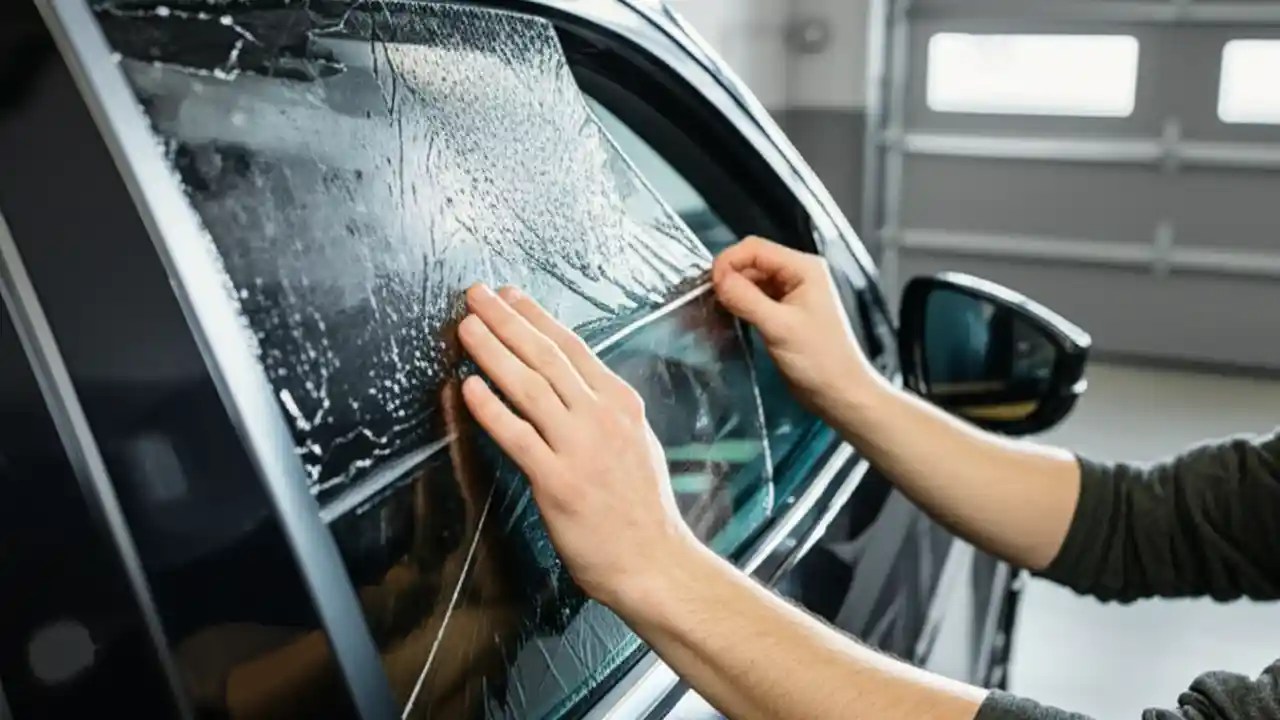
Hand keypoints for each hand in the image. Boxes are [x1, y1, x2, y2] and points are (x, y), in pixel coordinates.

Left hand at [456, 284, 697, 609]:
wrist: (655, 563)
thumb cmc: (643, 509)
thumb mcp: (637, 442)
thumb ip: (605, 411)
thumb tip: (573, 384)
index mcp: (622, 404)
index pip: (572, 348)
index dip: (536, 317)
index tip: (508, 295)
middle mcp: (602, 418)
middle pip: (547, 357)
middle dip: (507, 321)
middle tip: (476, 294)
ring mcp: (581, 448)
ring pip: (530, 387)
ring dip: (494, 353)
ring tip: (466, 328)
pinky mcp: (559, 482)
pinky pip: (518, 436)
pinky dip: (492, 409)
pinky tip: (469, 387)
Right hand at [712, 236, 880, 420]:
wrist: (839, 394)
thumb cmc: (817, 359)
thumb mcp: (779, 327)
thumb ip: (746, 299)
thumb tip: (716, 278)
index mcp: (803, 267)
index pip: (755, 248)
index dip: (728, 261)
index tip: (709, 285)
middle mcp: (797, 274)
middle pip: (751, 262)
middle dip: (727, 278)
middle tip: (706, 301)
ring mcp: (790, 293)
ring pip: (750, 281)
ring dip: (731, 293)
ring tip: (712, 311)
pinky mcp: (783, 313)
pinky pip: (754, 299)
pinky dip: (739, 306)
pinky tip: (726, 318)